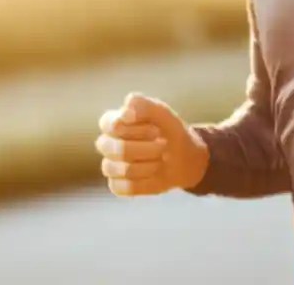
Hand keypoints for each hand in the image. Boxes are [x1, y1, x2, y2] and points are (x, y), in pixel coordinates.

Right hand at [95, 92, 209, 196]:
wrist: (185, 158)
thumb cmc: (169, 131)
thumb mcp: (163, 113)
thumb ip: (144, 105)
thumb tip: (126, 112)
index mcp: (113, 122)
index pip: (110, 125)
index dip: (135, 129)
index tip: (156, 129)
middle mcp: (108, 144)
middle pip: (115, 149)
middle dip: (146, 148)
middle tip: (163, 145)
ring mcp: (111, 165)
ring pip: (121, 170)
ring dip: (149, 165)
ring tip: (162, 159)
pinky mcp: (117, 185)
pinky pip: (124, 187)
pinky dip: (144, 181)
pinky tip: (154, 174)